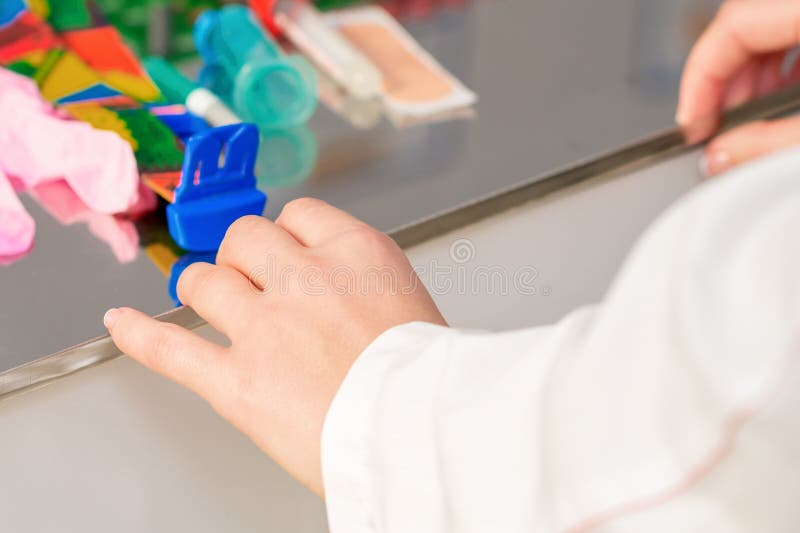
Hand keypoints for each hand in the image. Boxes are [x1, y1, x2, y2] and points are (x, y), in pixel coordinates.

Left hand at [103, 199, 446, 496]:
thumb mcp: (412, 306)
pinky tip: (124, 324)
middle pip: (246, 237)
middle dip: (245, 255)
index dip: (287, 232)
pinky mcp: (238, 380)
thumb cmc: (430, 384)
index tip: (284, 247)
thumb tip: (342, 292)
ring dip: (203, 286)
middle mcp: (307, 278)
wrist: (421, 435)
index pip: (300, 213)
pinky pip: (172, 348)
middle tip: (250, 277)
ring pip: (204, 280)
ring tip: (208, 297)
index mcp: (358, 254)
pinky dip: (140, 336)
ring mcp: (267, 327)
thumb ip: (365, 286)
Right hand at [677, 0, 799, 174]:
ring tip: (751, 124)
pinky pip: (793, 29)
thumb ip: (771, 143)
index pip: (733, 24)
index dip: (699, 79)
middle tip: (720, 132)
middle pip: (744, 26)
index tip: (691, 123)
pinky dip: (780, 68)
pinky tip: (784, 102)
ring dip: (751, 80)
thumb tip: (719, 155)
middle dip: (725, 86)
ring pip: (766, 27)